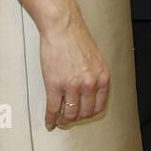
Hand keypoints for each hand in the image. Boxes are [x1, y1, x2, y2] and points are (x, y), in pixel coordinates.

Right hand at [39, 16, 109, 130]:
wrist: (63, 28)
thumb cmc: (77, 40)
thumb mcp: (95, 60)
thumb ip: (95, 76)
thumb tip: (90, 92)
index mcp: (101, 77)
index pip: (99, 106)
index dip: (90, 114)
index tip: (84, 114)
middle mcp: (89, 84)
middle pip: (84, 113)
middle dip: (77, 118)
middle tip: (70, 119)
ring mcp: (72, 86)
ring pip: (69, 114)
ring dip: (64, 120)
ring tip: (60, 120)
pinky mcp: (55, 85)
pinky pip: (53, 109)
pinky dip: (50, 119)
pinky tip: (49, 122)